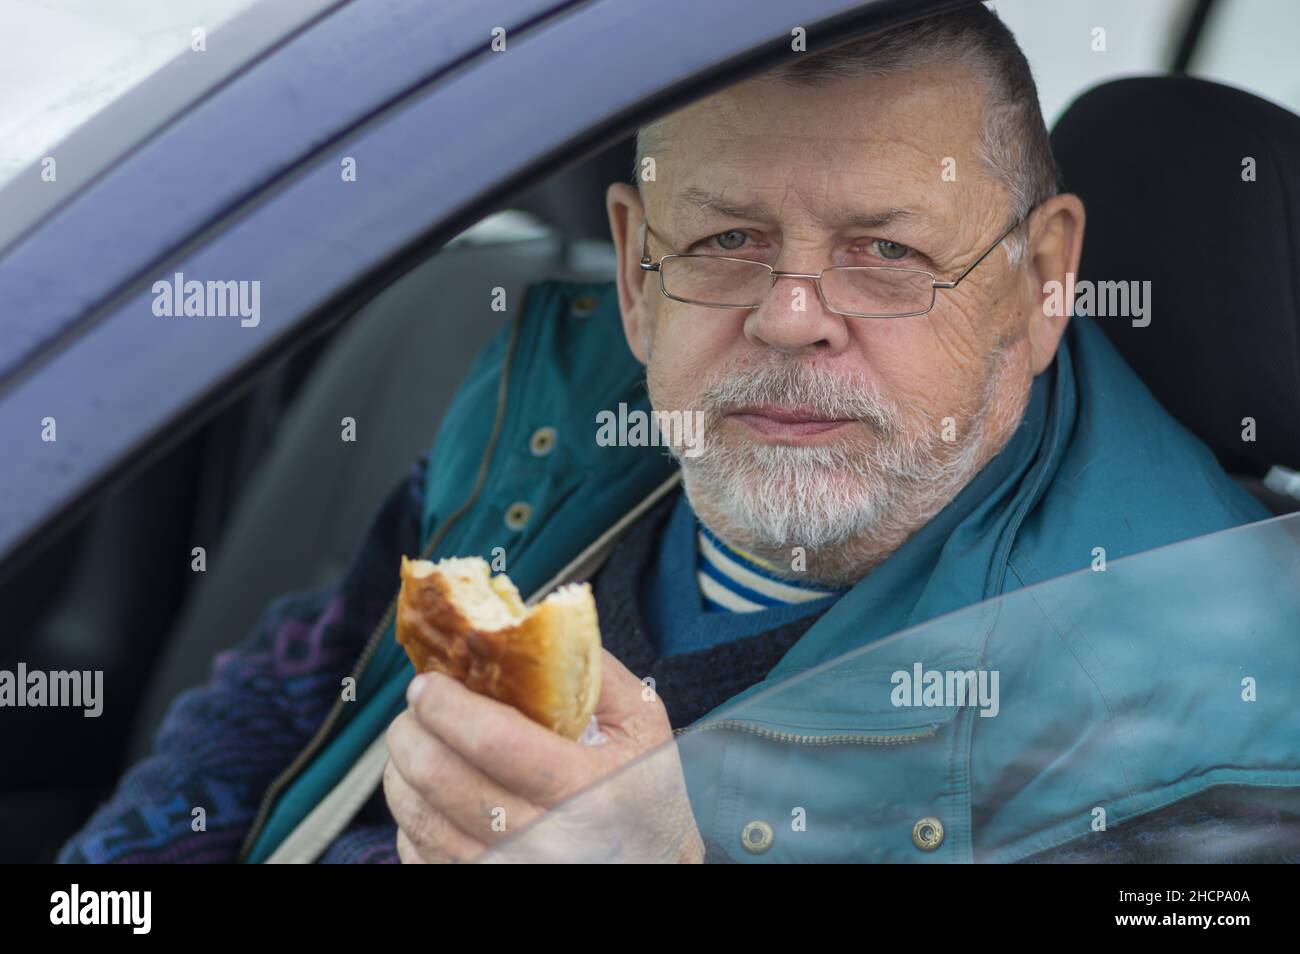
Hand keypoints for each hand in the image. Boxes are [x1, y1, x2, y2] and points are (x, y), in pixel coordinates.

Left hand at [383, 648, 703, 862]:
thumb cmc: (646, 787)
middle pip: (445, 781)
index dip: (447, 706)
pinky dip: (413, 824)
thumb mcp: (640, 723)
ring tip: (410, 748)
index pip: (494, 741)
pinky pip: (423, 859)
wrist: (659, 867)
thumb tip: (525, 625)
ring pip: (423, 822)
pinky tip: (426, 798)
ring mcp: (515, 874)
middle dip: (411, 736)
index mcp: (589, 787)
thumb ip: (590, 670)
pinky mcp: (489, 892)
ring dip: (401, 777)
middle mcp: (549, 842)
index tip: (426, 684)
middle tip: (410, 713)